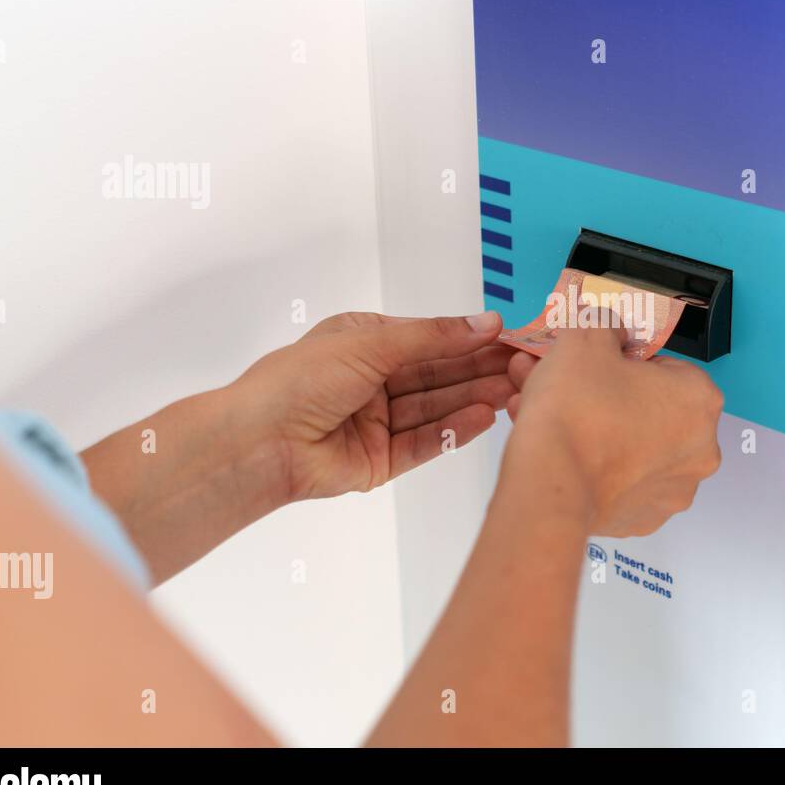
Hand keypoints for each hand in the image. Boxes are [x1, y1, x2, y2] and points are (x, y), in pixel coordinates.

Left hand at [231, 310, 516, 503]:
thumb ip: (433, 336)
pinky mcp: (381, 460)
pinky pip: (425, 441)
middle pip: (439, 374)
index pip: (430, 338)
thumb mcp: (372, 343)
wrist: (261, 441)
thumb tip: (485, 323)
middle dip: (480, 368)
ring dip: (475, 397)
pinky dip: (454, 429)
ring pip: (436, 407)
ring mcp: (378, 422)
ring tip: (513, 389)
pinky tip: (484, 417)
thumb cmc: (299, 380)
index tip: (512, 336)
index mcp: (366, 343)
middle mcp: (374, 380)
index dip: (470, 338)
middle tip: (524, 364)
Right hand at [499, 321, 722, 536]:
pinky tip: (573, 453)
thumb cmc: (574, 418)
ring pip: (639, 447)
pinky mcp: (644, 517)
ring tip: (567, 421)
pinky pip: (626, 483)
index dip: (630, 363)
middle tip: (580, 392)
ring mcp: (674, 488)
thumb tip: (607, 327)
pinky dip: (602, 469)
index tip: (605, 367)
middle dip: (617, 399)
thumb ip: (605, 323)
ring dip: (608, 432)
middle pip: (656, 409)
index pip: (670, 367)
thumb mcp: (585, 336)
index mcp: (700, 400)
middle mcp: (699, 449)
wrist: (548, 481)